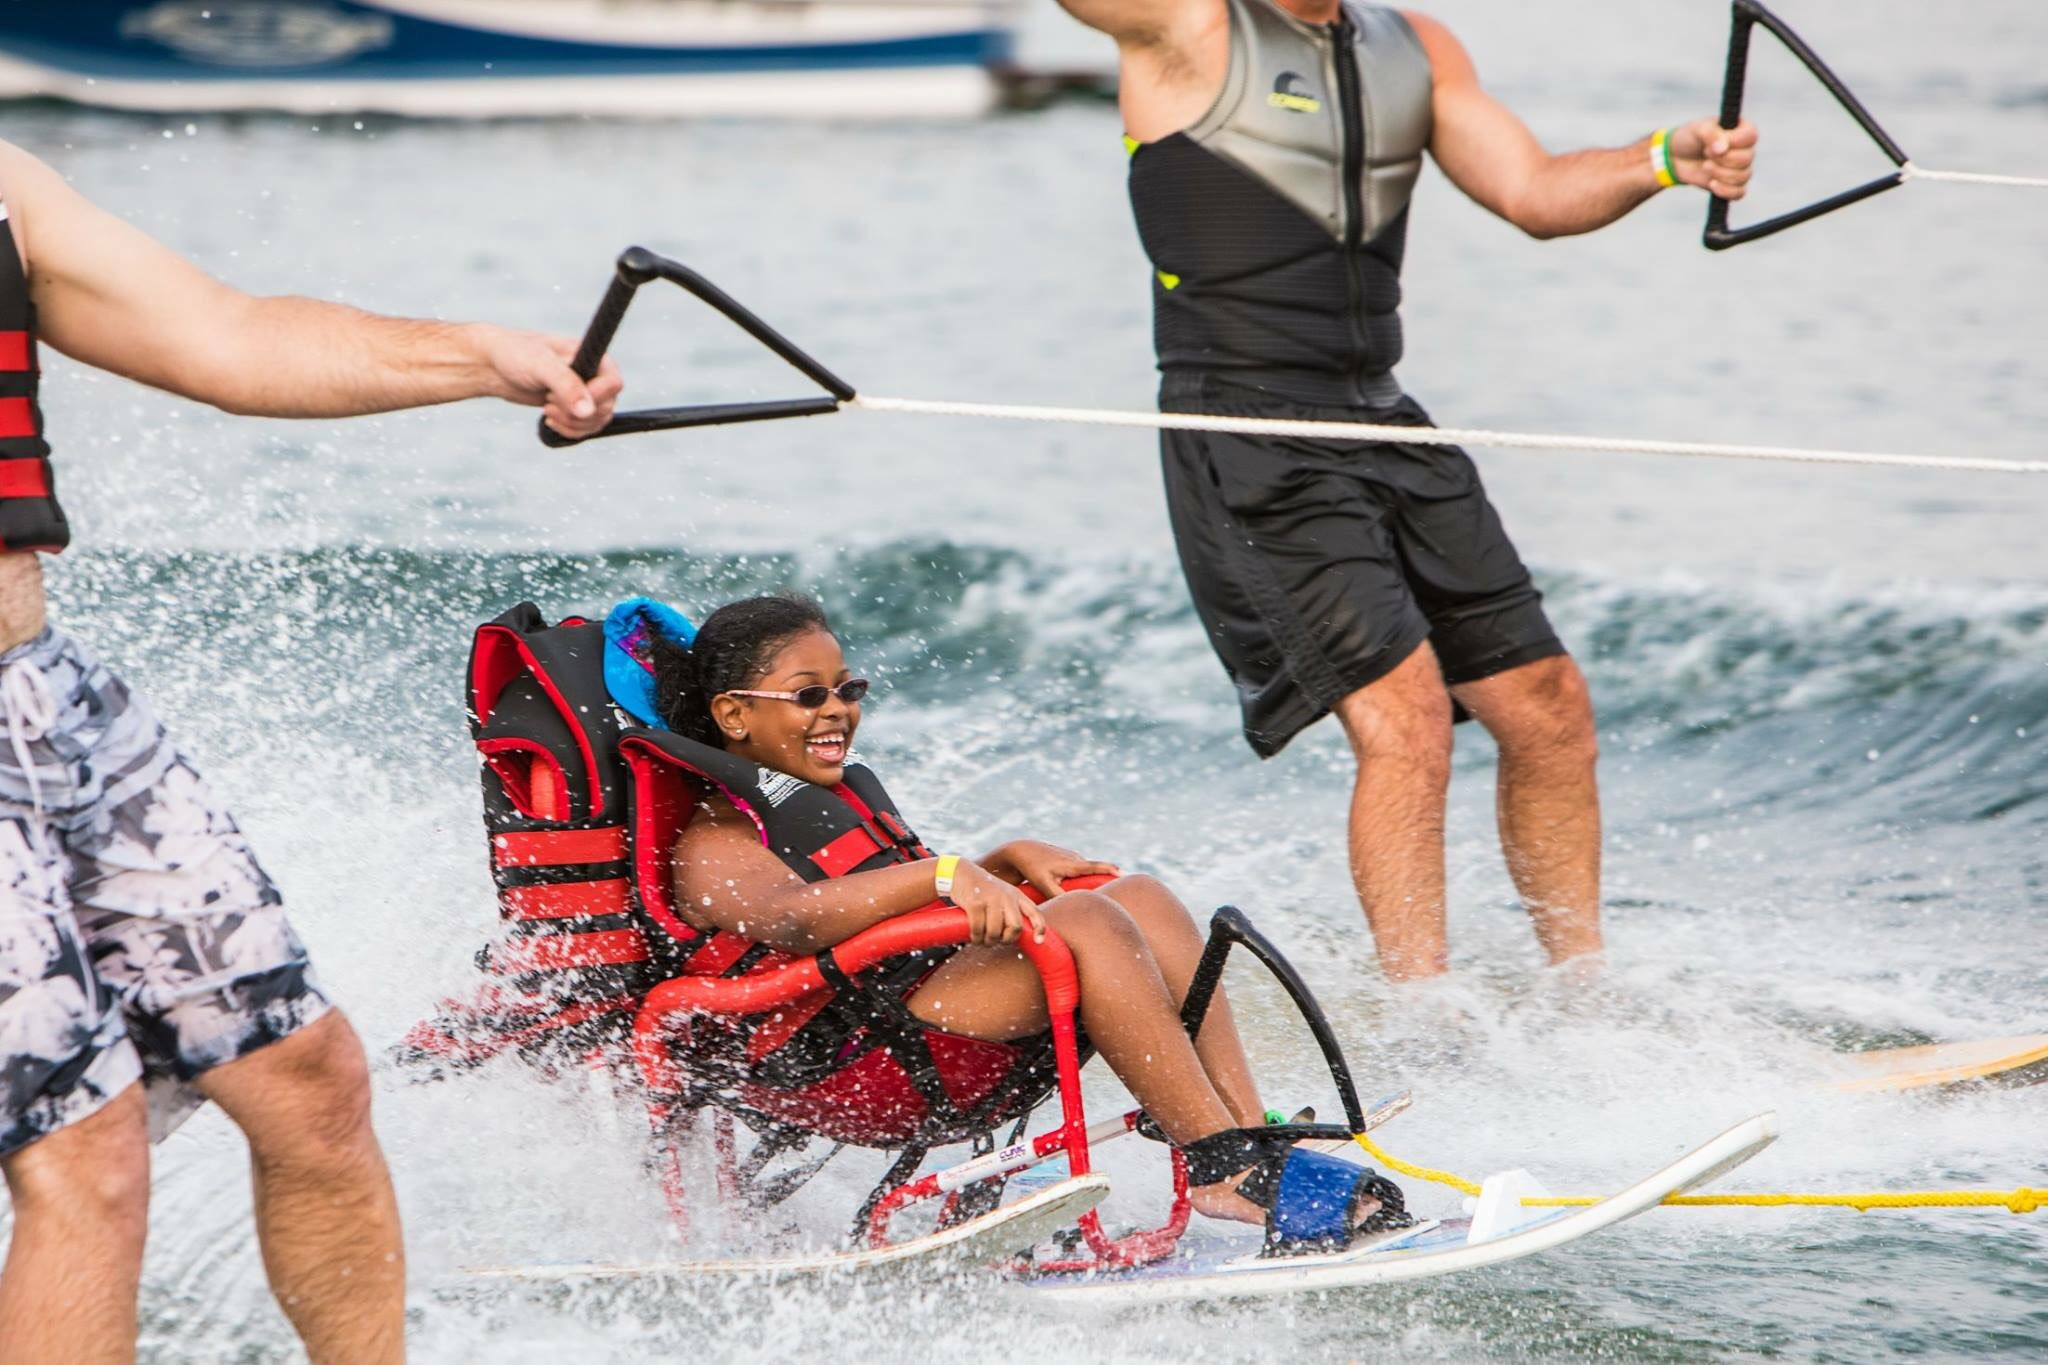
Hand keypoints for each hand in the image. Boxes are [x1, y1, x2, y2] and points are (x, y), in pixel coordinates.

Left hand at [477, 326, 623, 439]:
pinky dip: (569, 430)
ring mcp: (585, 393)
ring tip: (547, 410)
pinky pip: (585, 429)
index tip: (565, 397)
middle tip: (549, 403)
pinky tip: (548, 419)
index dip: (595, 396)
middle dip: (577, 413)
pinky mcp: (573, 408)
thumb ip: (567, 385)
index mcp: (592, 356)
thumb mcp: (541, 365)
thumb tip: (588, 412)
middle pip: (606, 407)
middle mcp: (594, 375)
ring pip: (597, 421)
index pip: (613, 383)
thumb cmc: (515, 354)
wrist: (494, 365)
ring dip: (572, 424)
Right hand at [947, 860, 1047, 945]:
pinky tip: (974, 937)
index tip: (1038, 941)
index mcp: (1016, 895)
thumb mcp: (1003, 894)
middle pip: (1016, 927)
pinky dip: (976, 938)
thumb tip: (1017, 935)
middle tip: (997, 941)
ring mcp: (991, 899)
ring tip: (983, 940)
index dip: (1040, 928)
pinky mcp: (975, 903)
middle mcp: (1006, 896)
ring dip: (988, 941)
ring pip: (995, 932)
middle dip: (1006, 940)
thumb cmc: (983, 890)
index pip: (1035, 912)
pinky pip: (978, 929)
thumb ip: (1012, 910)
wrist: (961, 873)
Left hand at [988, 840, 1119, 900]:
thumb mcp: (1044, 884)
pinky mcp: (1069, 859)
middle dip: (1107, 880)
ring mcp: (1073, 857)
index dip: (1111, 870)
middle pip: (1095, 872)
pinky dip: (1084, 879)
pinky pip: (1081, 871)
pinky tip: (1084, 889)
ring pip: (1087, 872)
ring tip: (1104, 894)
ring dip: (1094, 881)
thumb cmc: (1033, 869)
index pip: (1096, 867)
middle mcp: (1076, 858)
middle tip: (1119, 893)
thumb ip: (1058, 895)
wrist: (1021, 852)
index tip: (1125, 875)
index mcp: (1073, 863)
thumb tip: (1071, 906)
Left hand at [1669, 118, 1758, 199]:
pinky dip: (1725, 190)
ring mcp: (1741, 168)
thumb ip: (1710, 133)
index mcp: (1742, 129)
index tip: (1712, 144)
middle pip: (1747, 158)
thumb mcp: (1697, 129)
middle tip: (1706, 154)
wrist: (1677, 157)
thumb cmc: (1690, 138)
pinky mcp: (1732, 184)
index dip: (1733, 142)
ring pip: (1743, 176)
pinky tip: (1711, 183)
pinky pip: (1739, 192)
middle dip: (1723, 160)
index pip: (1751, 136)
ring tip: (1705, 166)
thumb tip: (1722, 149)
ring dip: (1720, 174)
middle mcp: (1746, 148)